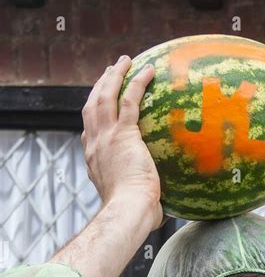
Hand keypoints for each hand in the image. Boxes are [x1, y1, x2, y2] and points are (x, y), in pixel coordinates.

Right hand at [81, 55, 163, 228]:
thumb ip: (147, 203)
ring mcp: (106, 138)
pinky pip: (129, 100)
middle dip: (100, 87)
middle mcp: (95, 146)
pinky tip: (148, 70)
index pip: (89, 133)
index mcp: (94, 162)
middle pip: (92, 107)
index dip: (93, 117)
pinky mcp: (123, 134)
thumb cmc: (135, 215)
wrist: (128, 211)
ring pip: (105, 97)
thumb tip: (163, 212)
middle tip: (110, 73)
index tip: (99, 108)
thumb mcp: (136, 205)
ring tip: (125, 61)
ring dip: (114, 76)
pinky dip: (137, 82)